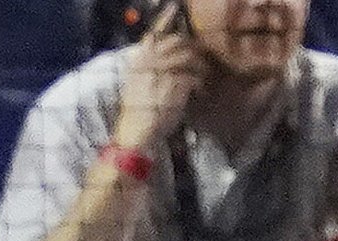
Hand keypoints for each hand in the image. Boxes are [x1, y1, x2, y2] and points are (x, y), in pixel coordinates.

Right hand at [115, 14, 207, 154]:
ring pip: (189, 56)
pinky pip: (194, 76)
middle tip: (199, 57)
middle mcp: (150, 60)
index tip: (174, 7)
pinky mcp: (175, 84)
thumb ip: (149, 67)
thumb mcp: (136, 84)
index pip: (154, 33)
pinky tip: (200, 91)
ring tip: (202, 76)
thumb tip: (165, 57)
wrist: (135, 131)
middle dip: (191, 47)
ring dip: (199, 66)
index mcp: (139, 59)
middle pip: (177, 41)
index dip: (165, 18)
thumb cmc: (137, 113)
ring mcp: (163, 70)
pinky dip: (199, 83)